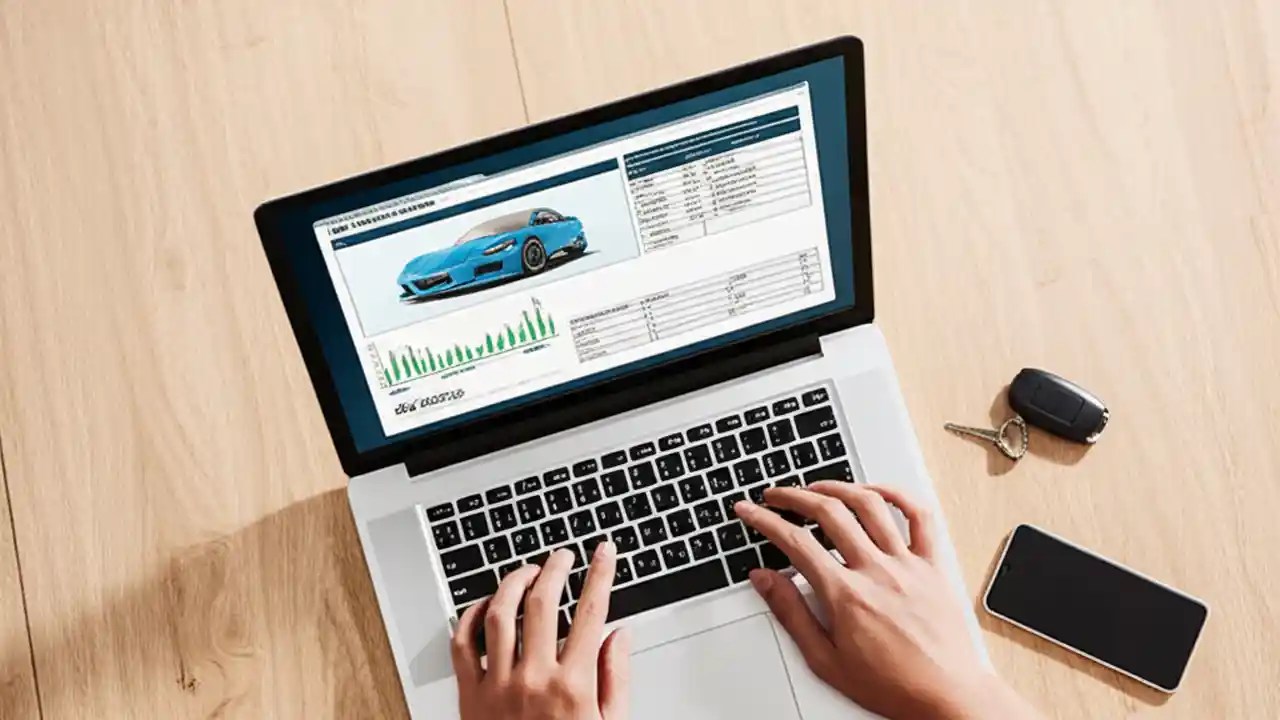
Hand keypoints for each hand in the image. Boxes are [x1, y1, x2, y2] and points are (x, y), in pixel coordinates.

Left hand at [451, 544, 629, 719]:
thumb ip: (615, 678)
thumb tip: (618, 636)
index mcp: (573, 686)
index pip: (591, 610)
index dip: (601, 573)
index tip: (604, 553)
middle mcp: (534, 680)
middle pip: (542, 601)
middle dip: (555, 567)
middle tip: (563, 556)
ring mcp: (498, 686)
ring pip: (500, 614)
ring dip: (513, 582)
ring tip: (527, 571)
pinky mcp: (470, 697)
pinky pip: (461, 644)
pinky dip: (469, 617)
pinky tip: (483, 604)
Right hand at [735, 484, 1040, 719]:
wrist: (945, 696)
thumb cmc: (891, 685)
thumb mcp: (825, 659)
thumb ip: (791, 614)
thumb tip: (764, 580)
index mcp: (846, 596)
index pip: (795, 542)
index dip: (765, 520)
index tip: (750, 511)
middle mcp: (876, 572)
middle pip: (828, 512)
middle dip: (793, 496)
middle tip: (775, 496)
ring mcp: (907, 564)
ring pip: (869, 505)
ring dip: (837, 487)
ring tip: (817, 487)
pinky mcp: (933, 565)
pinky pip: (919, 516)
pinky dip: (896, 494)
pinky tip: (876, 491)